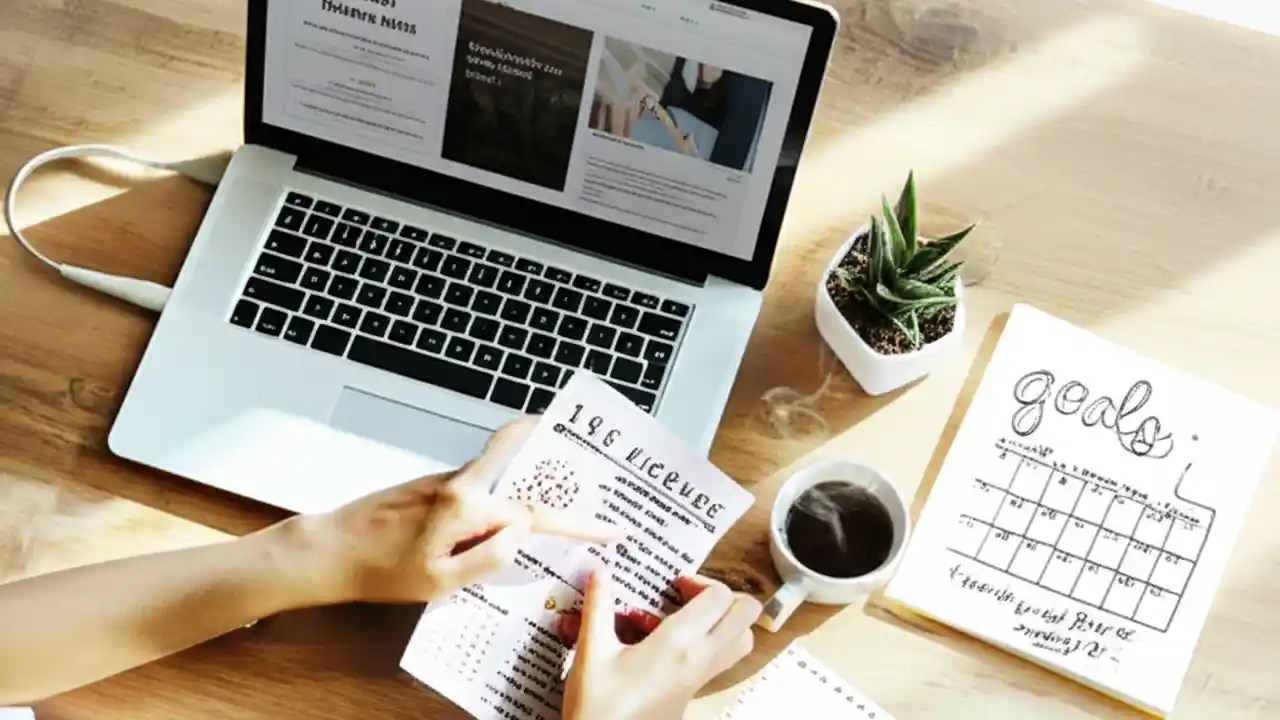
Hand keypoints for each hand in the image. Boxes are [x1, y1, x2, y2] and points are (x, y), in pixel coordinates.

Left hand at [265, 417, 616, 606]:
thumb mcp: (442, 581)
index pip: (536, 512)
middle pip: (518, 460)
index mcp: (466, 504)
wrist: (326, 550)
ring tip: (554, 507)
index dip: (579, 521)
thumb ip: (490, 556)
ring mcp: (444, 480)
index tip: (611, 528)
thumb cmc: (378, 571)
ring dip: (526, 482)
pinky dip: (498, 498)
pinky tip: (500, 526)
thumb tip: (523, 532)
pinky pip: (479, 487)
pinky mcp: (433, 486)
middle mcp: (458, 482)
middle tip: (589, 459)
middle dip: (552, 450)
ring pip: (499, 475)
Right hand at [558, 573, 760, 719]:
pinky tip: (672, 642)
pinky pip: (722, 659)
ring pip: (742, 640)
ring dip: (725, 621)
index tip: (674, 585)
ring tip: (689, 616)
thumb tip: (599, 571)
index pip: (720, 596)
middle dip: (725, 596)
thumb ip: (598, 606)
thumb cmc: (599, 705)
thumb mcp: (592, 651)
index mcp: (679, 642)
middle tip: (691, 596)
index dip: (702, 581)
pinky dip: (712, 642)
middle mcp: (700, 658)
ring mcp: (702, 678)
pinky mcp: (695, 692)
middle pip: (747, 614)